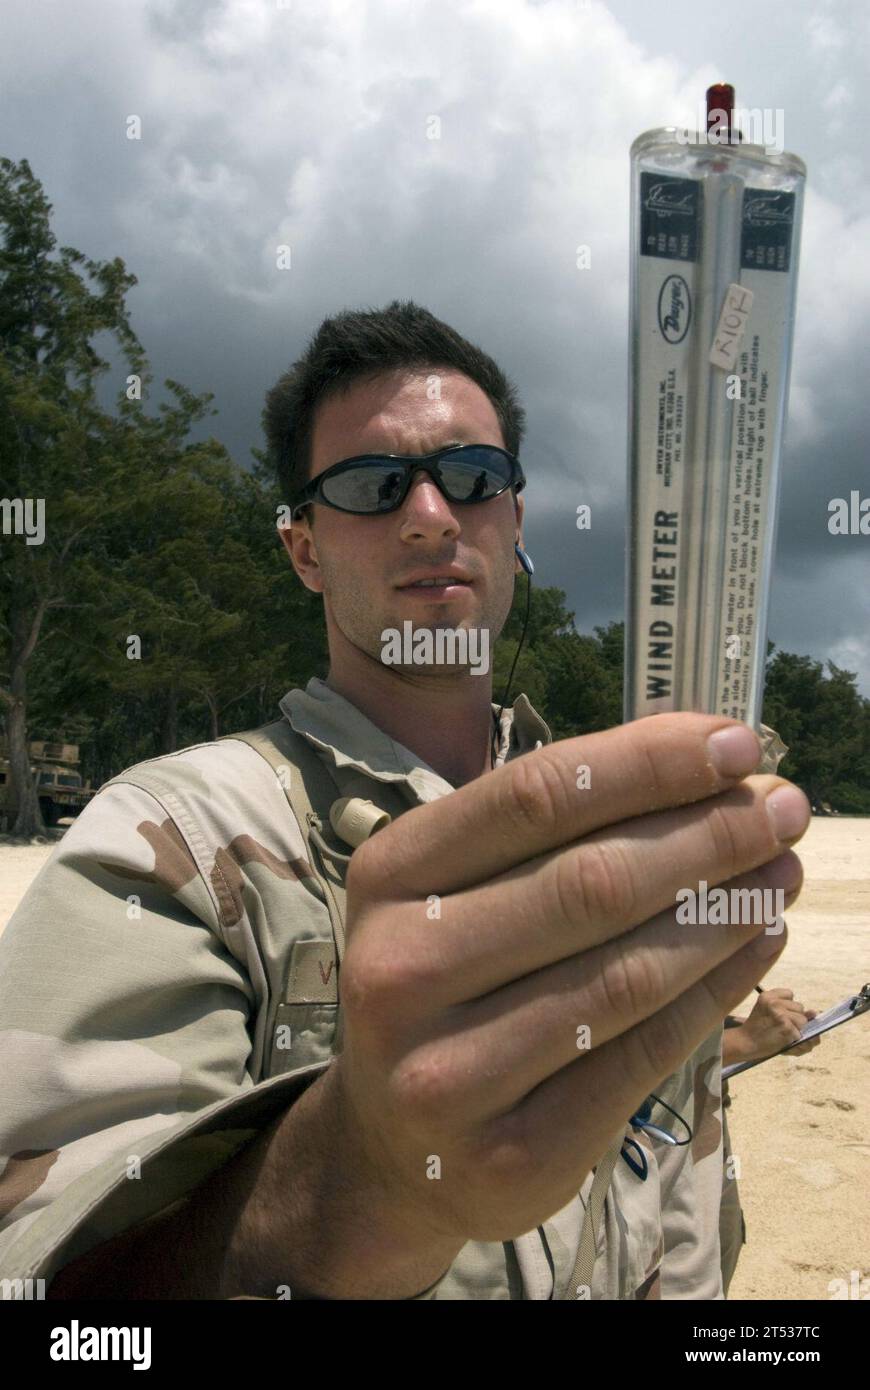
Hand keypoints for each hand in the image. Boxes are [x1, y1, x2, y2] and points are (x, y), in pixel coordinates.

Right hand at [332, 713, 809, 1244]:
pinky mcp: (514, 1153)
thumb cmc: (447, 982)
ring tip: (783, 871)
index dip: (646, 764)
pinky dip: (716, 992)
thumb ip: (551, 829)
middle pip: (588, 883)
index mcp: (387, 876)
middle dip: (707, 835)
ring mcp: (449, 1071)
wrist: (398, 1147)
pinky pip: (642, 1056)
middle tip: (784, 808)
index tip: (734, 744)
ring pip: (625, 974)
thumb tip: (705, 763)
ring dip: (725, 912)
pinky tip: (758, 945)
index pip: (533, 797)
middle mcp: (400, 969)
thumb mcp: (455, 888)